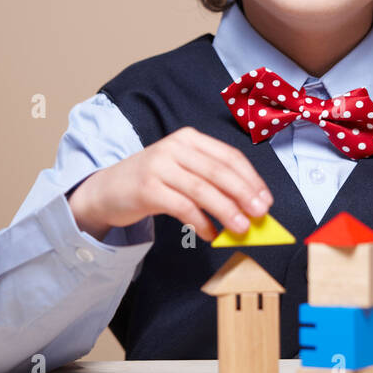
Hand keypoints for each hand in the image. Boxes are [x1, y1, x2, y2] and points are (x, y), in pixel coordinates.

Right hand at [67, 127, 273, 242]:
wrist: (107, 189)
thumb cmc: (153, 180)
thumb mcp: (182, 170)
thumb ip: (211, 182)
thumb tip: (248, 206)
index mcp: (189, 139)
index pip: (229, 156)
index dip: (251, 178)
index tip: (266, 199)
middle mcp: (175, 147)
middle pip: (219, 171)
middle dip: (244, 194)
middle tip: (260, 214)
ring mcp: (159, 166)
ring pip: (202, 189)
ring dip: (226, 210)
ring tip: (240, 228)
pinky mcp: (147, 188)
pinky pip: (182, 206)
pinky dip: (200, 222)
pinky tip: (211, 234)